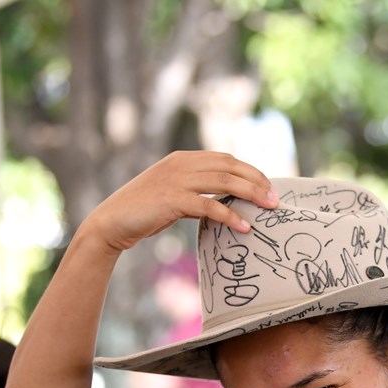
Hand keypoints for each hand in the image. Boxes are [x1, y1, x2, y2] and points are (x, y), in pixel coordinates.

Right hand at [83, 151, 277, 253]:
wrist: (112, 222)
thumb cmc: (144, 212)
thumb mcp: (174, 195)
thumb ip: (197, 192)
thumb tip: (225, 202)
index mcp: (183, 159)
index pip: (225, 159)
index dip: (250, 171)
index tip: (268, 186)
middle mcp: (181, 164)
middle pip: (229, 167)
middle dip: (256, 181)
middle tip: (275, 199)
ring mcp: (176, 180)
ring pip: (223, 182)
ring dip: (250, 194)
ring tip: (268, 208)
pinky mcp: (172, 200)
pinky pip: (209, 206)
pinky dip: (229, 216)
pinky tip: (244, 226)